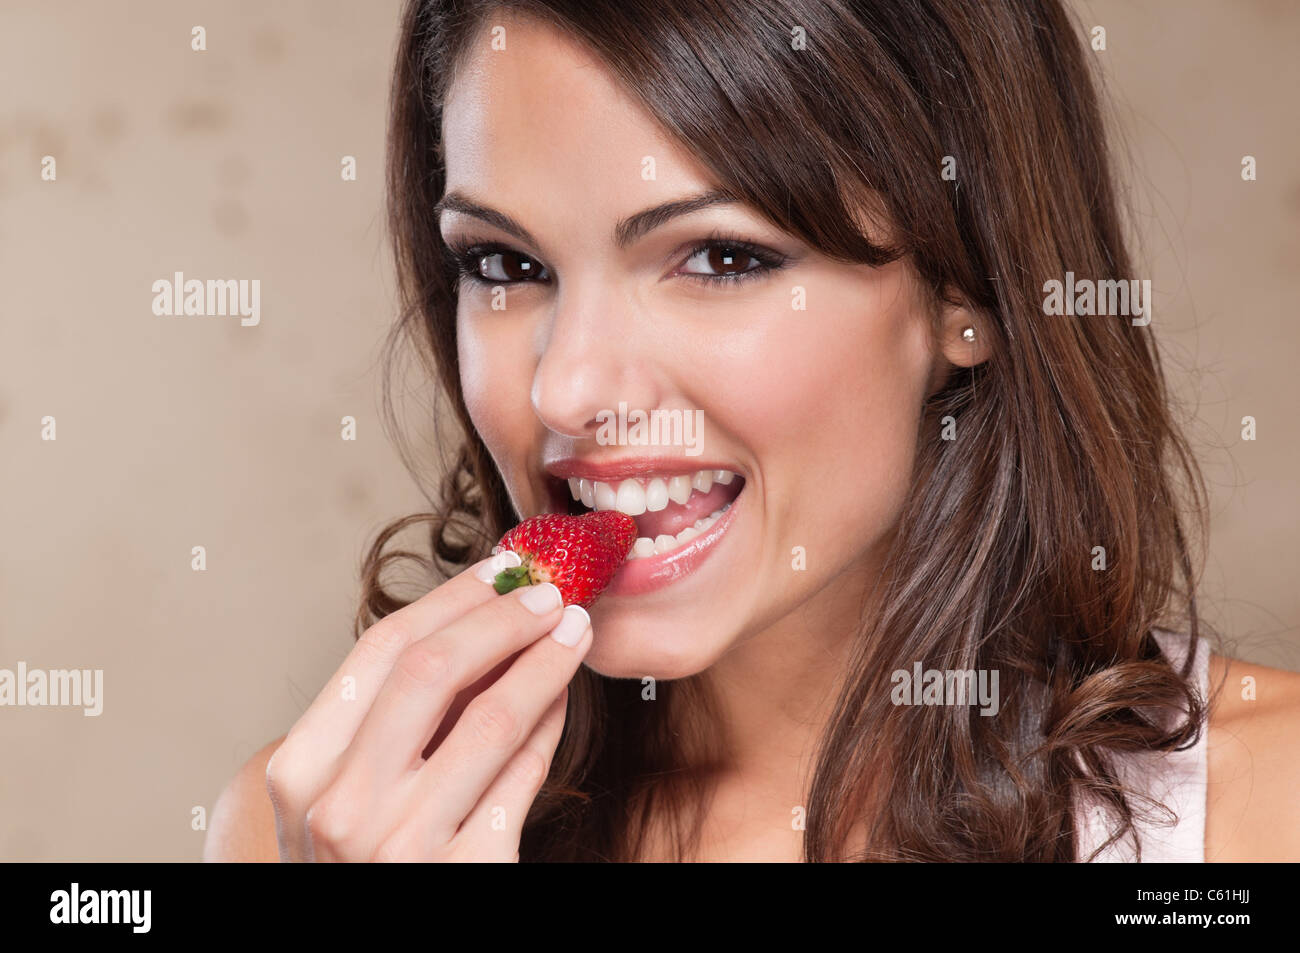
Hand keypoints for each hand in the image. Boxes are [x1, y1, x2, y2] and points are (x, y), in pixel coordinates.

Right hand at [265, 552, 590, 860]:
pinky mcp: (466, 873)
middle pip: (432, 669)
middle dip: (502, 616)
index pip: (382, 651)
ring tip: (576, 630)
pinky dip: (551, 726)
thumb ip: (395, 717)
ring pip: (493, 717)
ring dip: (544, 660)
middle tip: (549, 590)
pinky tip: (565, 699)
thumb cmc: (364, 864)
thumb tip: (478, 619)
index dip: (450, 599)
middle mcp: (342, 807)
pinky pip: (524, 777)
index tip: (500, 569)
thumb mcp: (346, 792)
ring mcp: (403, 845)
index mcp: (302, 771)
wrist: (368, 950)